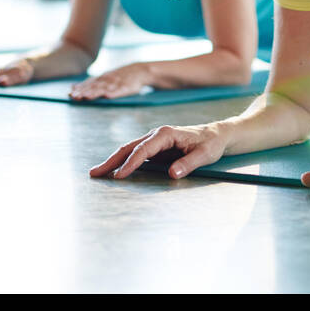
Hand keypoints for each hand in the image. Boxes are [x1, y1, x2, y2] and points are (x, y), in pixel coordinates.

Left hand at [69, 63, 150, 100]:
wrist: (140, 70)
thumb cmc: (120, 76)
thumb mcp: (104, 77)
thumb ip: (89, 83)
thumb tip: (72, 87)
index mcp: (102, 78)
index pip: (89, 84)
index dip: (79, 89)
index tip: (70, 95)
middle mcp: (108, 80)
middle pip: (94, 87)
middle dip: (84, 92)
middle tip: (75, 97)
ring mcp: (117, 83)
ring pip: (105, 89)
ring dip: (95, 93)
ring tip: (87, 97)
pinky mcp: (127, 88)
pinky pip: (120, 91)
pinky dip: (114, 93)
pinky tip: (108, 97)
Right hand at [90, 123, 227, 180]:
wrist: (216, 135)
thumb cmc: (211, 144)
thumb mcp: (204, 154)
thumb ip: (188, 164)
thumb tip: (172, 174)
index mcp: (166, 134)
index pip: (143, 150)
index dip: (130, 163)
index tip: (119, 176)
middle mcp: (156, 135)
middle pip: (128, 147)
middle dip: (111, 161)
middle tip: (94, 173)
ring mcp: (154, 141)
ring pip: (129, 150)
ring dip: (113, 161)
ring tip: (97, 173)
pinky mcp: (155, 147)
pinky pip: (135, 154)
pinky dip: (122, 162)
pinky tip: (114, 171)